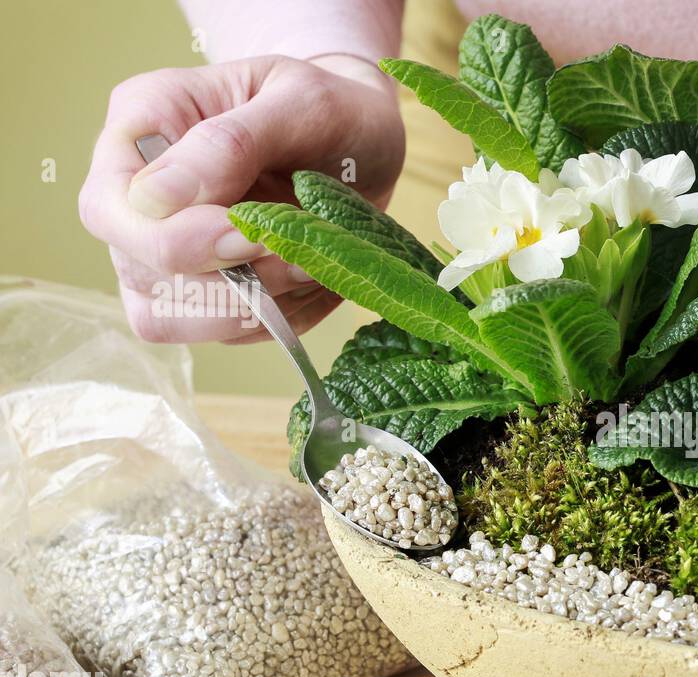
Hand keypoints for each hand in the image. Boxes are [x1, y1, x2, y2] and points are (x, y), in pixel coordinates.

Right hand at [79, 54, 404, 343]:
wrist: (367, 143)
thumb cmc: (330, 111)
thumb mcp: (299, 104)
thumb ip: (229, 143)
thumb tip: (156, 196)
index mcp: (143, 127)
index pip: (112, 208)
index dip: (178, 238)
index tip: (254, 233)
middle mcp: (139, 195)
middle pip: (140, 272)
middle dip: (228, 279)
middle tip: (297, 251)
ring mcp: (168, 250)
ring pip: (173, 318)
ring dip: (253, 306)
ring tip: (310, 264)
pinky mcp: (211, 293)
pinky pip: (228, 333)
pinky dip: (279, 318)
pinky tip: (311, 279)